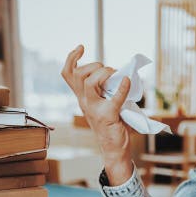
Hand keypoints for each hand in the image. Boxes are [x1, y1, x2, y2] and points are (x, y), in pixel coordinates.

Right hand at [61, 44, 133, 184]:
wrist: (114, 149)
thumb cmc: (112, 126)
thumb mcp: (105, 104)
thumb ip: (107, 90)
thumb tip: (122, 74)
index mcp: (82, 97)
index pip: (68, 74)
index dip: (71, 58)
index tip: (81, 47)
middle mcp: (84, 102)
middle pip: (77, 75)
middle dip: (94, 65)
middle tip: (109, 70)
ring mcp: (94, 110)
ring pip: (89, 83)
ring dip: (103, 73)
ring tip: (115, 75)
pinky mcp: (107, 116)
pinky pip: (114, 99)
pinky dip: (123, 87)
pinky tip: (127, 81)